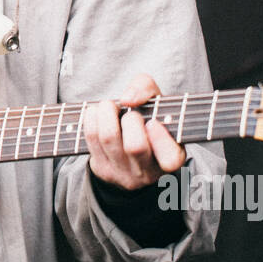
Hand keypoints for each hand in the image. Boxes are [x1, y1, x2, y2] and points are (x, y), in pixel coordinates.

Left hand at [82, 73, 185, 190]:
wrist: (125, 147)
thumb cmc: (146, 119)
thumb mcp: (155, 101)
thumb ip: (146, 88)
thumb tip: (128, 99)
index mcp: (171, 157)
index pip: (170, 159)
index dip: (161, 139)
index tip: (152, 122)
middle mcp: (148, 172)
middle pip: (135, 146)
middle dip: (130, 119)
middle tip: (129, 113)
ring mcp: (123, 174)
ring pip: (108, 138)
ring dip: (105, 113)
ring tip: (109, 106)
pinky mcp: (102, 170)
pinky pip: (91, 138)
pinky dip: (91, 118)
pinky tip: (96, 113)